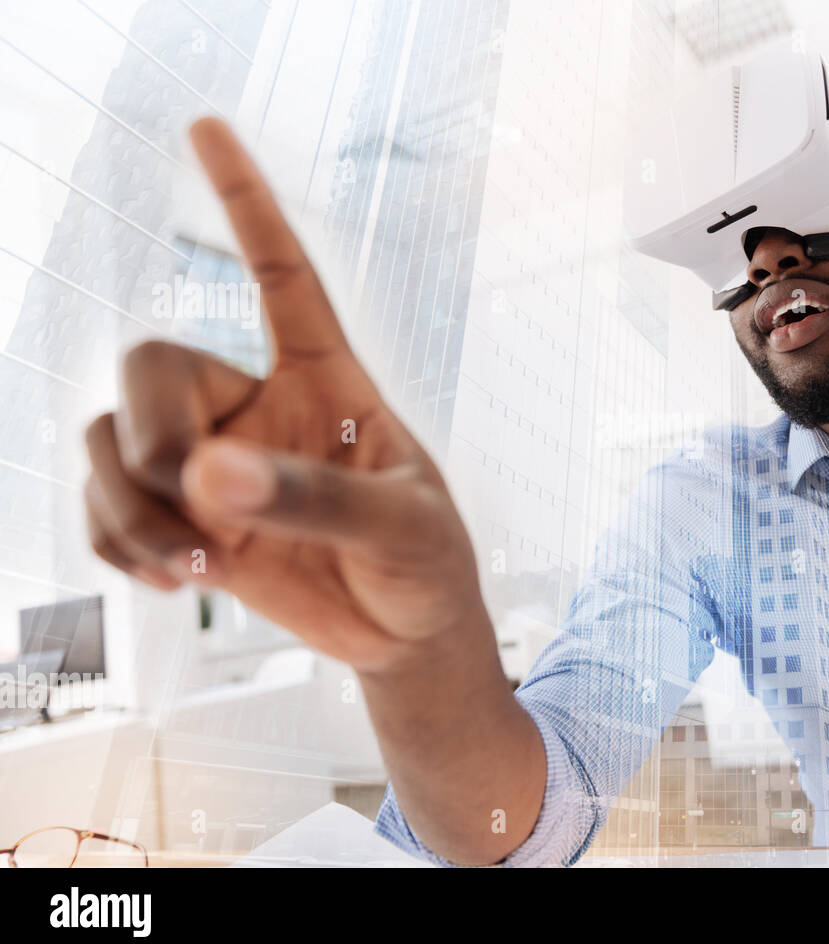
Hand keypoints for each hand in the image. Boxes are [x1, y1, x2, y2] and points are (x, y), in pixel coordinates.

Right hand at [83, 118, 490, 673]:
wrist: (408, 637)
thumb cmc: (427, 564)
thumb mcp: (402, 526)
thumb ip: (320, 499)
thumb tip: (210, 474)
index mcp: (325, 381)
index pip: (281, 273)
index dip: (246, 203)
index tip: (208, 126)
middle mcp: (257, 408)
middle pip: (151, 362)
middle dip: (150, 436)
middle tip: (198, 503)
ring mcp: (215, 466)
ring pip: (111, 439)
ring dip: (128, 507)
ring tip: (194, 567)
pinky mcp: (188, 526)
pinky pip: (105, 509)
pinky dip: (115, 544)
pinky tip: (172, 582)